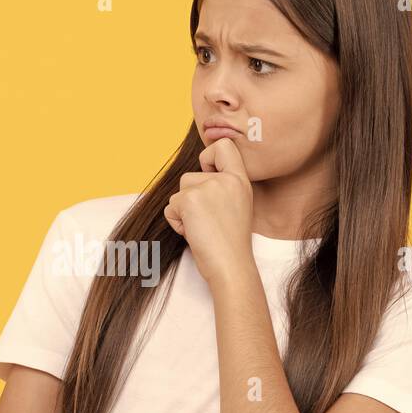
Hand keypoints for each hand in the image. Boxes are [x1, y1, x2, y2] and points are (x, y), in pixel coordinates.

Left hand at [163, 137, 254, 285]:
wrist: (230, 265)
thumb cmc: (230, 243)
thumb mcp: (236, 206)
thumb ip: (222, 188)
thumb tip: (196, 178)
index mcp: (240, 181)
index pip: (224, 147)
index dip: (208, 157)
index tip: (208, 176)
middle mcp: (226, 180)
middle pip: (190, 176)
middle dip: (190, 199)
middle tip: (206, 221)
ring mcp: (209, 188)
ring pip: (179, 191)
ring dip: (183, 211)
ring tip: (201, 228)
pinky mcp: (190, 200)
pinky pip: (171, 206)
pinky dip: (176, 222)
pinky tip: (193, 233)